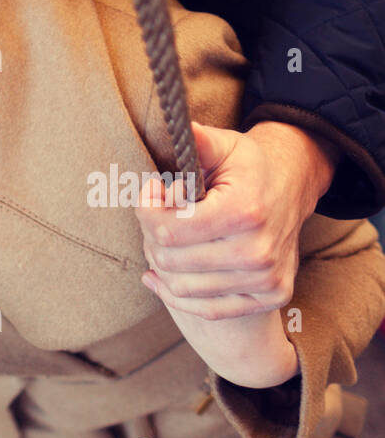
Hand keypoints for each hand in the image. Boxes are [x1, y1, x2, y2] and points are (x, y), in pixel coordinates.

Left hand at [135, 119, 338, 320]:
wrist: (292, 187)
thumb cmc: (248, 166)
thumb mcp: (225, 145)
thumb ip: (199, 142)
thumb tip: (182, 127)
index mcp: (245, 212)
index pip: (168, 231)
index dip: (146, 210)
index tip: (149, 191)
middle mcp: (258, 252)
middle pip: (170, 261)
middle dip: (150, 235)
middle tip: (156, 214)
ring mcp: (266, 279)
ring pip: (182, 288)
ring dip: (162, 264)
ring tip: (165, 238)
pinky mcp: (269, 297)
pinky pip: (207, 310)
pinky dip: (176, 296)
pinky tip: (159, 276)